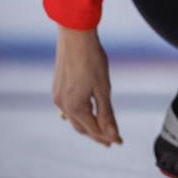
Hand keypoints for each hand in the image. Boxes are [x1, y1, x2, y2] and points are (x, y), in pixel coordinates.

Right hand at [52, 25, 121, 146]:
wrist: (75, 36)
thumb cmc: (92, 60)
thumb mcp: (103, 88)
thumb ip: (106, 113)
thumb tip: (112, 135)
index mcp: (75, 107)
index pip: (93, 129)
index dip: (108, 137)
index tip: (120, 142)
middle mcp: (62, 105)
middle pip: (82, 127)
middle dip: (97, 135)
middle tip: (111, 141)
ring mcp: (58, 96)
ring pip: (74, 118)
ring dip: (88, 125)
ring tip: (100, 130)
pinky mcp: (58, 87)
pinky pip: (69, 108)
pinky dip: (80, 114)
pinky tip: (85, 113)